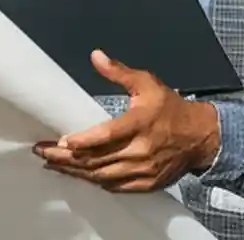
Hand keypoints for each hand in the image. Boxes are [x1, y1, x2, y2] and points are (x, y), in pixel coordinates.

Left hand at [34, 50, 220, 191]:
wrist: (200, 137)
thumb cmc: (171, 109)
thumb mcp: (147, 83)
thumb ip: (119, 72)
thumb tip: (96, 57)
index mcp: (140, 123)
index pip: (107, 136)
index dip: (83, 141)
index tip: (61, 141)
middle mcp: (141, 150)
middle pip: (97, 159)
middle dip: (66, 157)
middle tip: (42, 152)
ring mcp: (143, 170)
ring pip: (101, 175)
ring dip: (75, 171)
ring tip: (52, 164)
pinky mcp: (145, 183)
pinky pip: (114, 187)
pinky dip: (94, 181)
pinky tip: (78, 175)